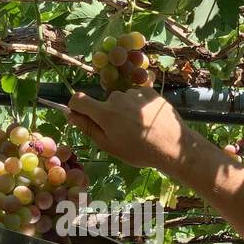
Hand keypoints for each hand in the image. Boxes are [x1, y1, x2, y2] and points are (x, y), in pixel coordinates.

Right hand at [67, 86, 190, 171]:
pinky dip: (138, 106)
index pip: (79, 100)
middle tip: (123, 133)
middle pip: (104, 103)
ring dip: (125, 111)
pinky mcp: (149, 92)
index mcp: (105, 113)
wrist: (172, 146)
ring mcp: (134, 93)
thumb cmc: (138, 151)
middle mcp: (117, 97)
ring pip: (121, 100)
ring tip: (139, 128)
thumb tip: (71, 115)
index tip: (82, 116)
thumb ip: (88, 128)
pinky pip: (136, 97)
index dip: (76, 107)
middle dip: (108, 114)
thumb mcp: (109, 145)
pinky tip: (148, 120)